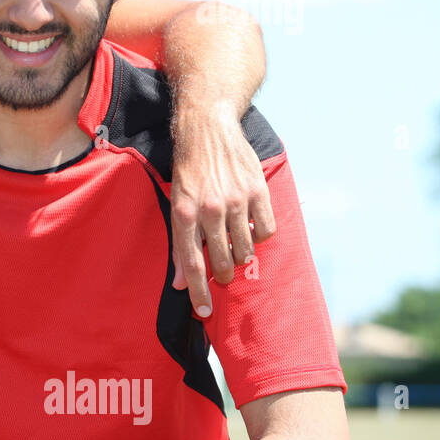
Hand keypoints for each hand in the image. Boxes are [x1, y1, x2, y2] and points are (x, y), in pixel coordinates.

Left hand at [170, 107, 275, 315]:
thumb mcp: (175, 203)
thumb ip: (180, 243)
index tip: (204, 311)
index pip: (191, 264)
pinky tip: (250, 229)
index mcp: (184, 214)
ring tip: (235, 249)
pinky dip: (259, 236)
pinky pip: (265, 230)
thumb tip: (179, 283)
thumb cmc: (187, 169)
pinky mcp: (257, 192)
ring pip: (245, 250)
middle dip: (222, 276)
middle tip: (223, 275)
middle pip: (221, 262)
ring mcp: (235, 201)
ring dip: (240, 257)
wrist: (207, 127)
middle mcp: (209, 210)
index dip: (198, 292)